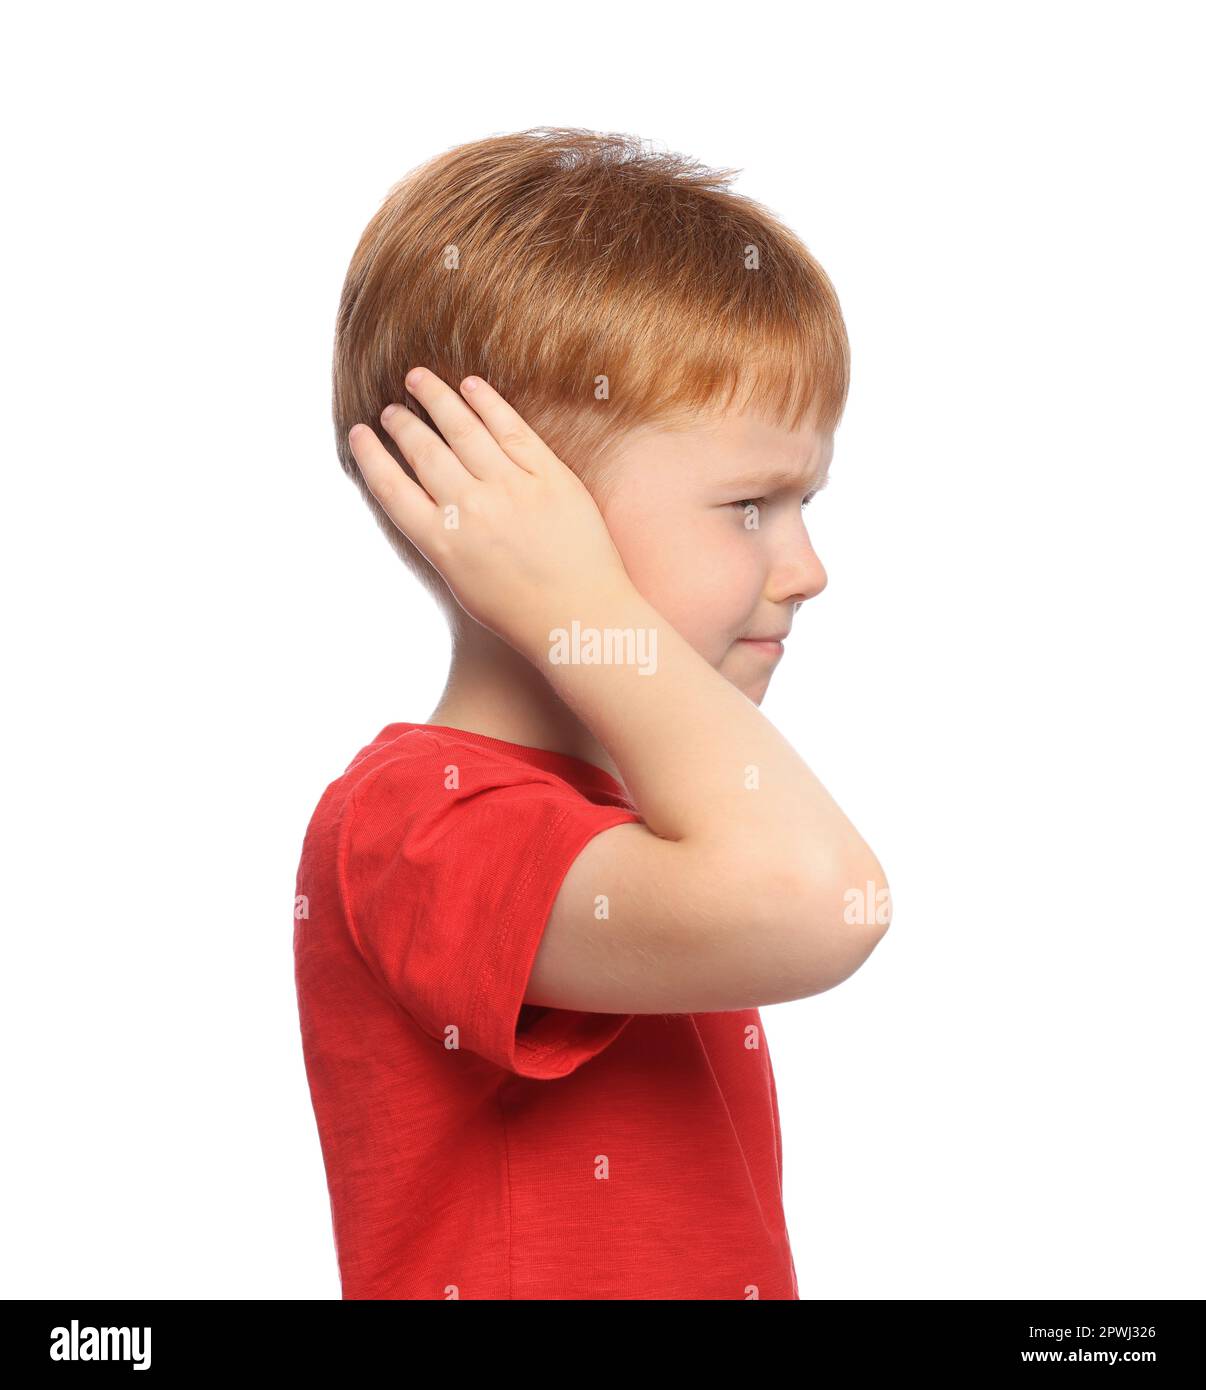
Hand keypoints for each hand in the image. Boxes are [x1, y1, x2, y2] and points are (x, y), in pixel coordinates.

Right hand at [348, 369, 632, 655]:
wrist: (582, 619)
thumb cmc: (522, 613)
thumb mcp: (462, 584)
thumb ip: (441, 539)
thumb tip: (426, 501)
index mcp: (442, 543)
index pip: (391, 487)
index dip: (370, 455)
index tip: (359, 433)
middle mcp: (470, 510)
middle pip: (424, 451)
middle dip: (402, 424)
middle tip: (392, 409)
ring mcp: (511, 489)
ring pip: (462, 429)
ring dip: (435, 398)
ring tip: (419, 379)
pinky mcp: (549, 476)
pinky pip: (511, 427)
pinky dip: (486, 402)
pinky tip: (469, 386)